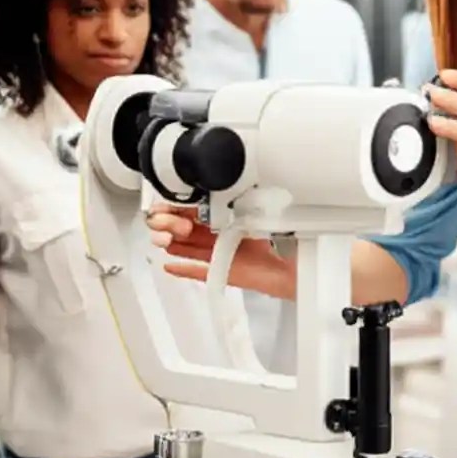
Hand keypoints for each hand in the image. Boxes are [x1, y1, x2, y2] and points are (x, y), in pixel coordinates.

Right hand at [146, 204, 296, 299]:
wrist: (293, 265)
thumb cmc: (280, 236)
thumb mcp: (253, 210)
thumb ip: (236, 201)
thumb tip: (219, 186)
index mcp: (226, 216)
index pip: (193, 209)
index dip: (176, 207)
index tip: (164, 205)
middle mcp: (220, 233)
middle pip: (185, 227)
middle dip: (171, 223)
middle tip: (172, 224)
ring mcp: (219, 253)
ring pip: (187, 247)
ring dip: (172, 242)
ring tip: (163, 239)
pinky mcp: (222, 271)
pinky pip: (198, 271)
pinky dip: (183, 269)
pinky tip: (170, 266)